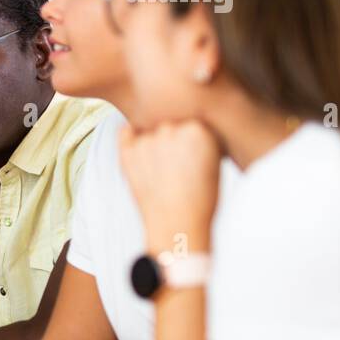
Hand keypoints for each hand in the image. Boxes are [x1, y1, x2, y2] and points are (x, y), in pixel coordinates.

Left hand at [118, 121, 220, 254]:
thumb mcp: (213, 158)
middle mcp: (172, 129)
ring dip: (152, 139)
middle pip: (169, 121)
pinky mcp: (127, 151)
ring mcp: (148, 140)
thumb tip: (183, 115)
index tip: (192, 153)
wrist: (178, 225)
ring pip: (148, 126)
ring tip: (161, 169)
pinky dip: (131, 138)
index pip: (190, 118)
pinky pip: (125, 131)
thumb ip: (198, 134)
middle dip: (171, 137)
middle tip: (175, 163)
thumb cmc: (199, 196)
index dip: (190, 135)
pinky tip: (141, 157)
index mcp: (199, 129)